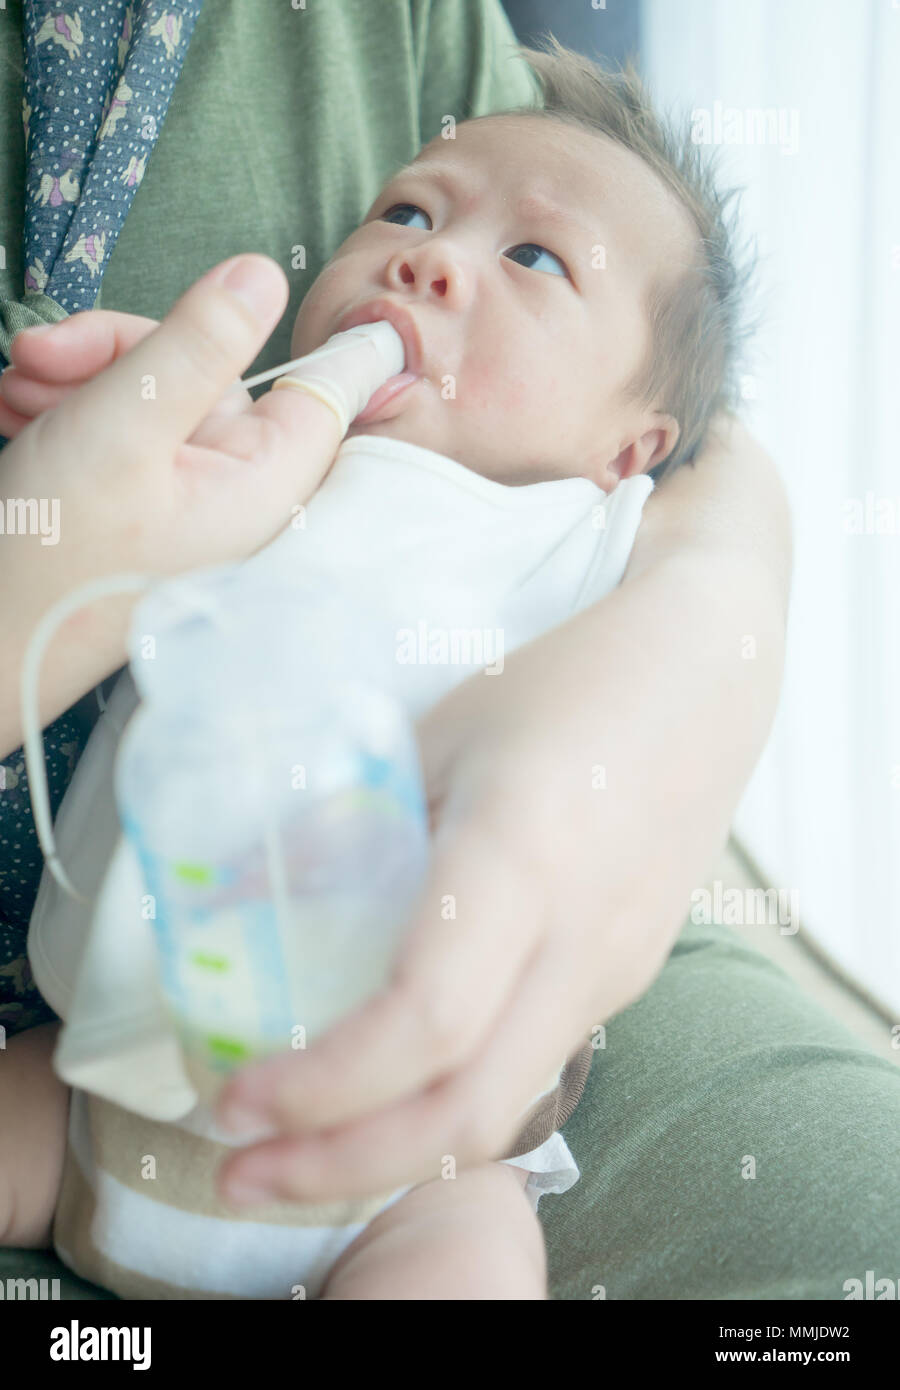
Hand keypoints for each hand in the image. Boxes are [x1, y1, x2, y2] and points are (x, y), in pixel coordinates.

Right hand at [0, 255, 390, 752]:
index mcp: (268, 481)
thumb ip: (200, 343)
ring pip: (158, 386)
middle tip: (40, 358)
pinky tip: (21, 415)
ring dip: (82, 374)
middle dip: (120, 349)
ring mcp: (193, 493)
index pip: (320, 380)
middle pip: (213, 368)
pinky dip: (73, 406)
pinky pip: (128, 421)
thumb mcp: (124, 422)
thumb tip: (263, 273)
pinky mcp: (148, 494)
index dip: (277, 329)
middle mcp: (242, 488)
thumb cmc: (51, 547)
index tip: (224, 297)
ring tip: (18, 395)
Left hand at [211, 631, 665, 1206]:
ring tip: (295, 1151)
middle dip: (342, 1167)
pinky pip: (528, 1071)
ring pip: (503, 1109)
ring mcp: (616, 971)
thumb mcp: (435, 733)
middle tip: (242, 1175)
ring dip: (390, 1153)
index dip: (324, 1083)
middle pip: (468, 1111)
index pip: (428, 1022)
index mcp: (524, 856)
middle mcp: (582, 938)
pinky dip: (442, 1107)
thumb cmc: (562, 686)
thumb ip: (350, 823)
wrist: (705, 678)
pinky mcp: (623, 981)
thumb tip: (244, 906)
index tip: (234, 1096)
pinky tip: (383, 1089)